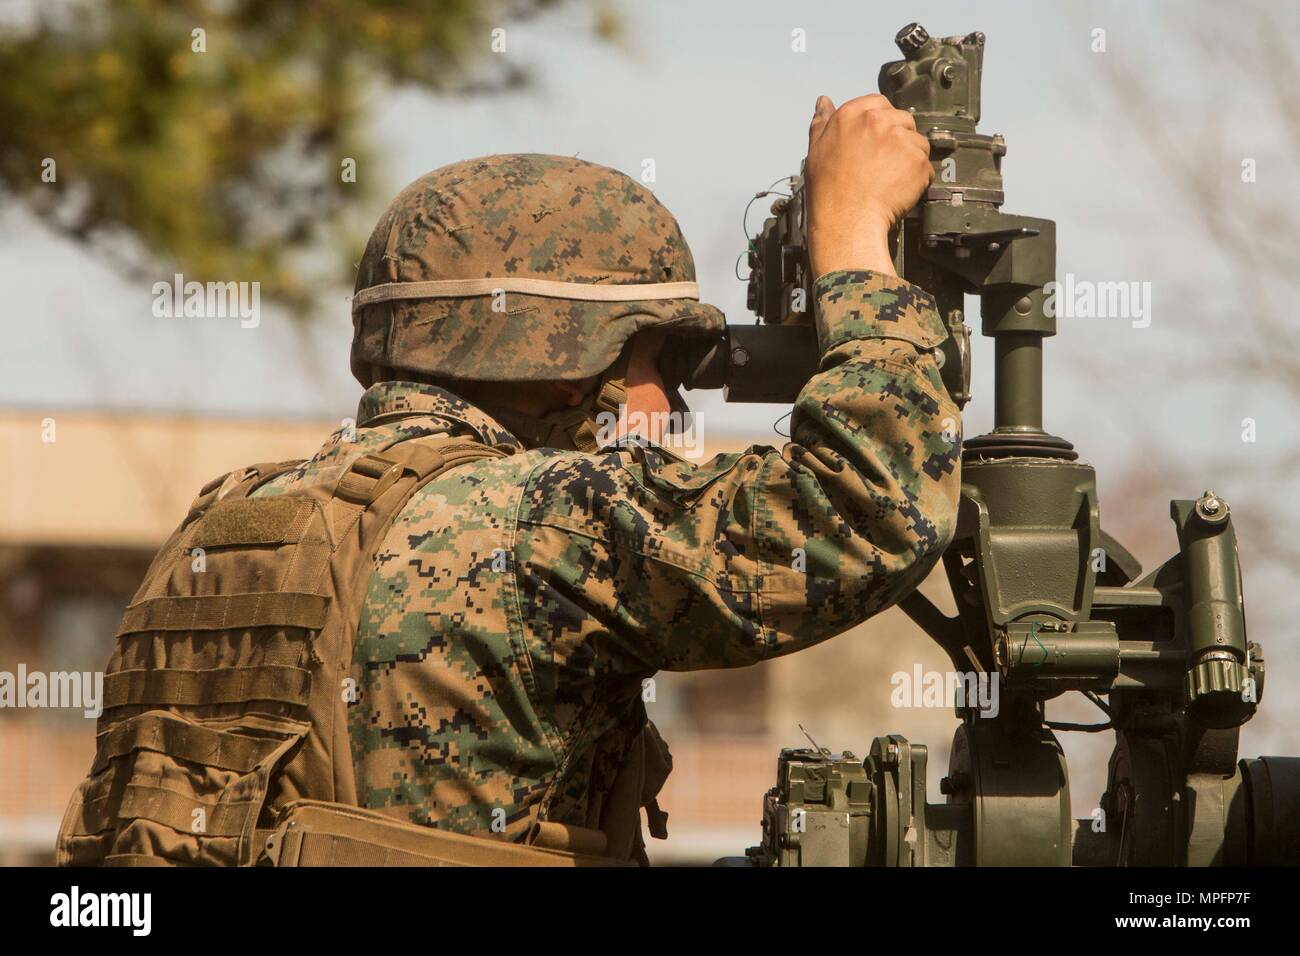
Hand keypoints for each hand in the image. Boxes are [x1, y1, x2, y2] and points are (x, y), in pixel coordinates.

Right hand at [805, 94, 931, 279]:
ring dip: (910, 159)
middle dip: (898, 140)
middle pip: (903, 120)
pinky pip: (926, 166)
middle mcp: (877, 121)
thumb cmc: (829, 193)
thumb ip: (823, 123)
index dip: (882, 123)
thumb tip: (824, 103)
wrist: (846, 222)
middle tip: (884, 165)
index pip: (879, 103)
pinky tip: (899, 190)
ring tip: (891, 179)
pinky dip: (918, 179)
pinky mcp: (917, 160)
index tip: (879, 141)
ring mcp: (900, 139)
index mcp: (852, 115)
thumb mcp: (816, 151)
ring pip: (918, 142)